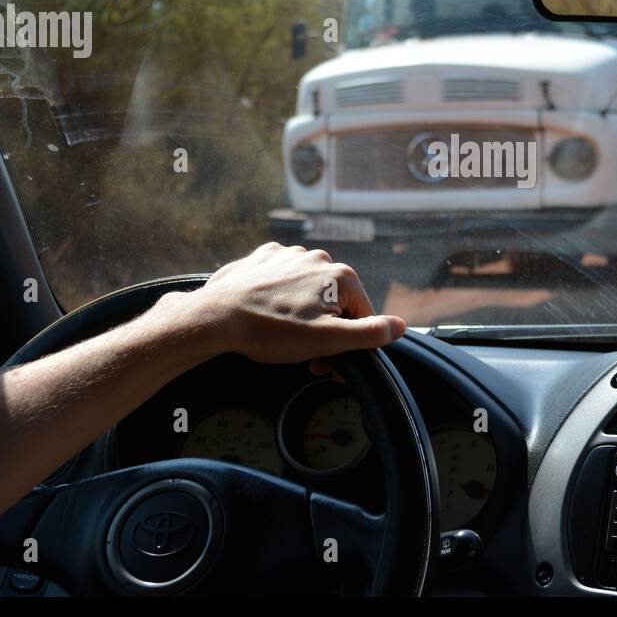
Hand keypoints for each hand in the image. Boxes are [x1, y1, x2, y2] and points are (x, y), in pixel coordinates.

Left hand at [182, 242, 404, 363]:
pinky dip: (280, 297)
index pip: (362, 316)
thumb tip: (400, 326)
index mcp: (341, 276)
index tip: (326, 361)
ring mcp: (289, 254)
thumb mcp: (328, 341)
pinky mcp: (263, 257)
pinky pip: (283, 280)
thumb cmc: (271, 331)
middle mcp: (318, 258)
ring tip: (280, 334)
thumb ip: (369, 334)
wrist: (215, 317)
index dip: (348, 344)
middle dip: (325, 329)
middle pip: (336, 303)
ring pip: (309, 291)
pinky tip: (265, 313)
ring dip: (303, 313)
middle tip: (303, 353)